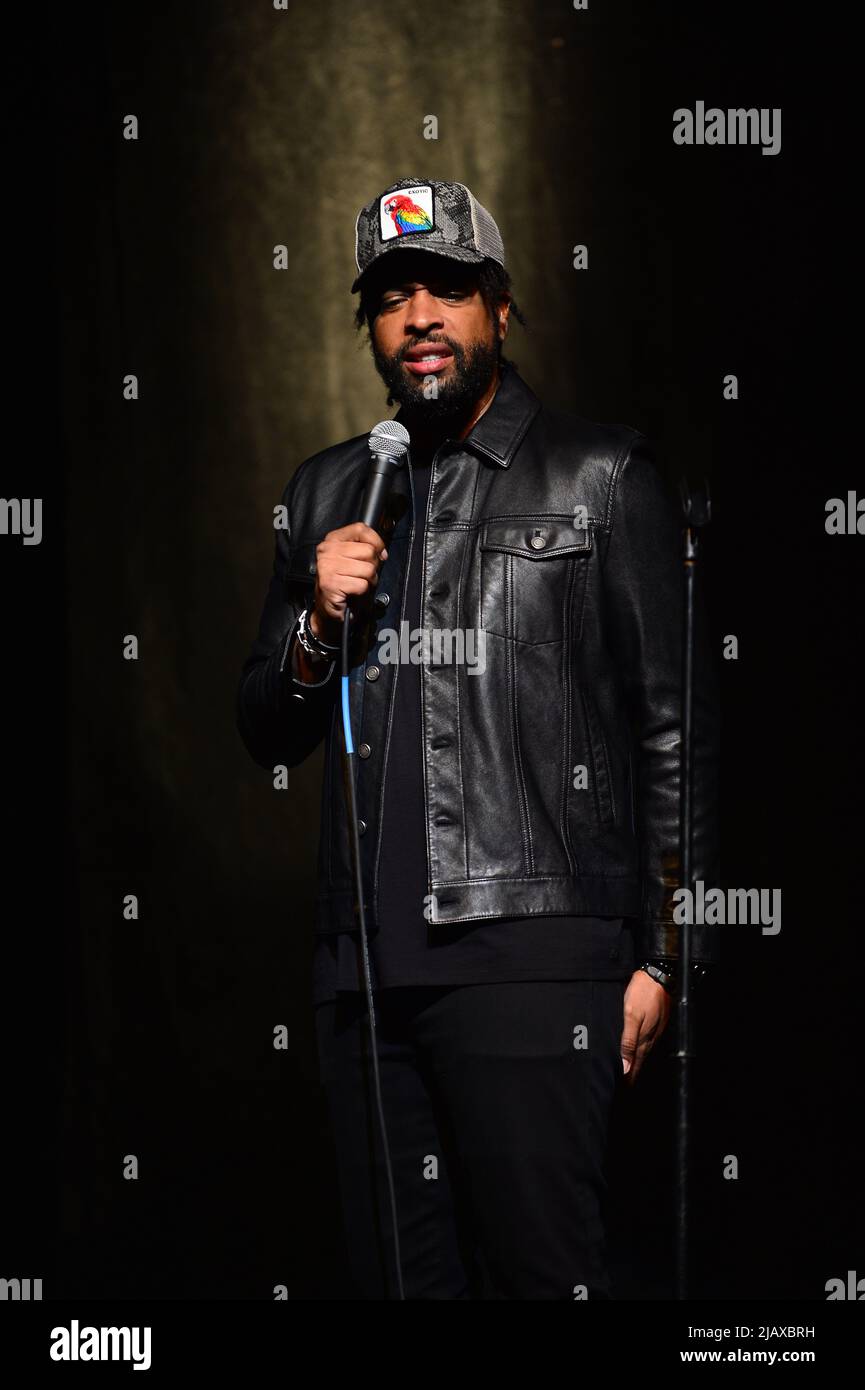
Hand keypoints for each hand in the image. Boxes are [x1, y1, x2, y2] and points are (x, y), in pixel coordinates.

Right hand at [312, 522, 387, 644]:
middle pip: (368, 551)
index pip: (360, 528)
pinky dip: (362, 592)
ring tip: (357, 584)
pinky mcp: (331, 584)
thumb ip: (364, 548)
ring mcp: (327, 567)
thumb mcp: (352, 559)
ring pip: (368, 569)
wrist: (327, 608)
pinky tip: (352, 593)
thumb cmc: (343, 583)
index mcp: (332, 539)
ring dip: (368, 581)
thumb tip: (382, 552)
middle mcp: (327, 550)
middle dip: (373, 566)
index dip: (376, 542)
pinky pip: (362, 585)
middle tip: (362, 576)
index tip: (379, 554)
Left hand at [620, 969, 672, 1085]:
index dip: (629, 1077)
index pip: (634, 1064)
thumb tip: (625, 1065)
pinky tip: (638, 1052)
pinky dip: (641, 1051)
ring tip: (631, 1074)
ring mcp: (654, 1031)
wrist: (658, 977)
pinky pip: (647, 1043)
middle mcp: (650, 1038)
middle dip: (633, 1074)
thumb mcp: (630, 1016)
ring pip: (644, 1052)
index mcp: (642, 1039)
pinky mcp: (656, 1024)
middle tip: (626, 1087)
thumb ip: (627, 1040)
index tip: (624, 1089)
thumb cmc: (642, 994)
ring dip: (637, 1064)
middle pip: (640, 1061)